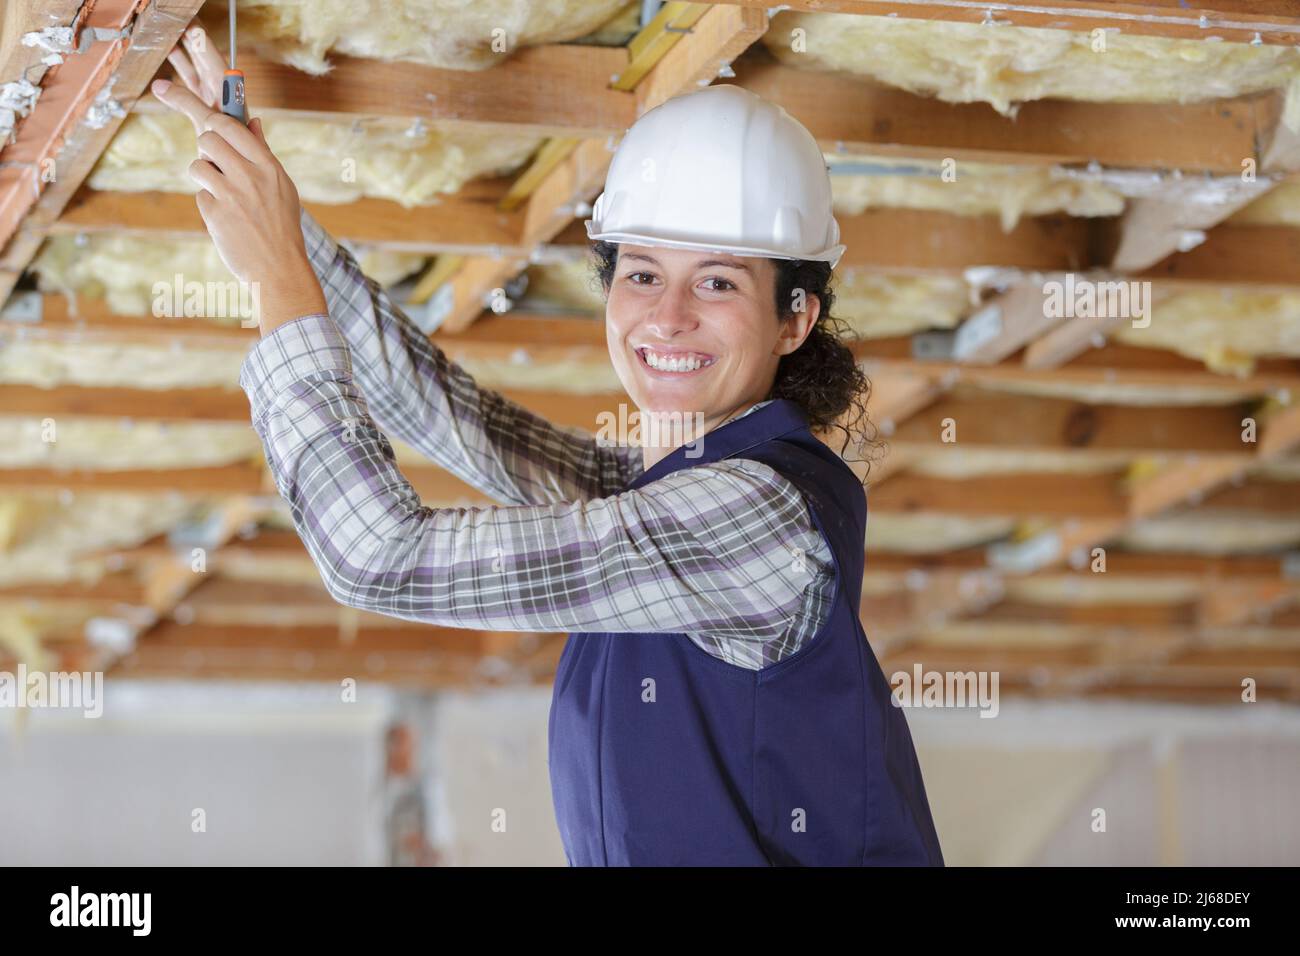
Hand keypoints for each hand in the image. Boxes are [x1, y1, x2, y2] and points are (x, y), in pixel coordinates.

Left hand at [152, 24, 325, 332]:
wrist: (280, 270)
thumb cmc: (281, 229)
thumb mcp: (283, 189)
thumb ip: (264, 155)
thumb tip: (253, 123)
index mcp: (269, 166)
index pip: (229, 125)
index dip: (203, 111)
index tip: (169, 92)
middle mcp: (251, 175)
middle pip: (208, 139)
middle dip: (206, 149)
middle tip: (217, 165)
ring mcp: (232, 194)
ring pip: (198, 166)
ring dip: (205, 178)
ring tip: (227, 198)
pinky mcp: (216, 214)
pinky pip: (201, 196)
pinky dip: (210, 205)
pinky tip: (229, 221)